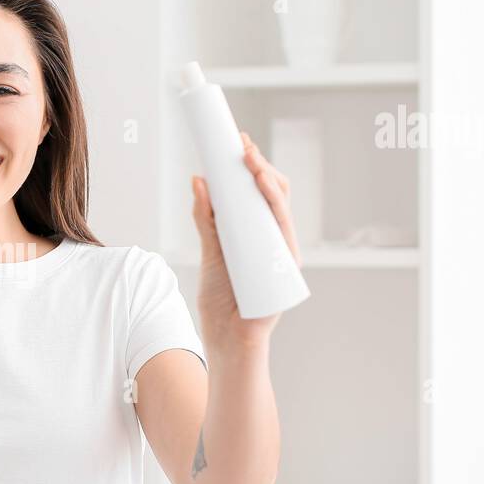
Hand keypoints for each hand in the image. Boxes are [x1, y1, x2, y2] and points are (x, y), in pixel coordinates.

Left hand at [190, 131, 301, 352]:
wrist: (227, 341)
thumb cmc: (221, 301)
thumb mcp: (210, 252)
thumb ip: (206, 218)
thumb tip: (199, 180)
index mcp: (259, 236)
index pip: (260, 194)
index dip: (252, 166)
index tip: (237, 142)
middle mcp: (275, 242)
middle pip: (275, 196)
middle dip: (261, 167)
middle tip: (242, 146)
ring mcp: (282, 255)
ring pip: (281, 209)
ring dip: (267, 181)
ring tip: (250, 161)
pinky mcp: (284, 270)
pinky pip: (282, 233)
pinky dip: (273, 210)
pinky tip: (261, 192)